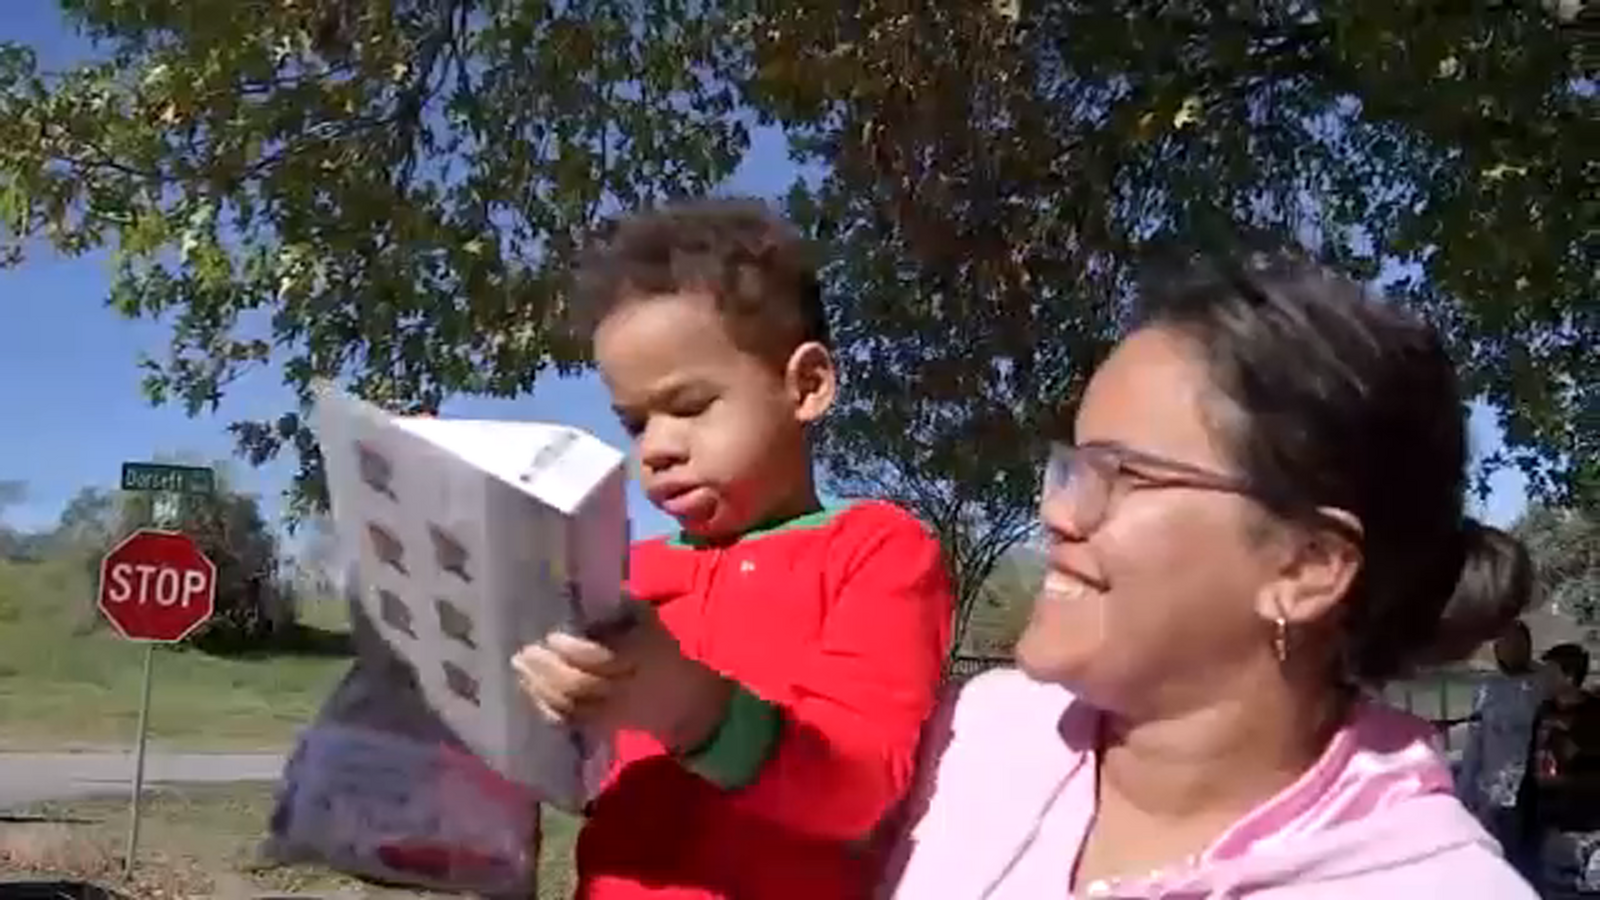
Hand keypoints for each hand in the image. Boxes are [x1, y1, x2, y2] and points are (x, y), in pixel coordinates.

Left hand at [511, 601, 731, 751]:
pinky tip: (529, 689)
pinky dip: (545, 707)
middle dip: (548, 669)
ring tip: (521, 667)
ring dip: (540, 687)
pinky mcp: (601, 727)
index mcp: (641, 656)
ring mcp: (613, 712)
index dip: (573, 650)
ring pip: (570, 706)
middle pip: (581, 685)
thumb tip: (584, 587)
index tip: (551, 637)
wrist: (681, 700)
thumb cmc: (660, 651)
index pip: (603, 658)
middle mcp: (626, 687)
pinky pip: (568, 722)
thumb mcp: (648, 621)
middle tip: (526, 652)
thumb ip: (620, 605)